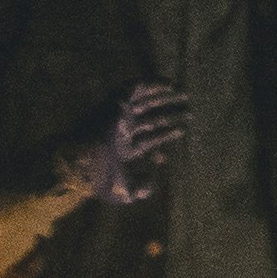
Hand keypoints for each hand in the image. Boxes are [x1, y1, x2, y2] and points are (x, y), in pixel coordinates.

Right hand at [77, 82, 190, 207]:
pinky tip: (170, 85)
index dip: (166, 136)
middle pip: (150, 119)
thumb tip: (154, 183)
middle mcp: (123, 131)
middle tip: (188, 112)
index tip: (182, 131)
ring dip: (165, 97)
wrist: (87, 163)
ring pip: (146, 102)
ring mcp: (120, 116)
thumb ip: (142, 190)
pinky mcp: (118, 103)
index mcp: (124, 150)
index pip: (148, 140)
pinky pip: (136, 88)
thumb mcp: (126, 193)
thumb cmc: (104, 179)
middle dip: (169, 115)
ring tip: (185, 95)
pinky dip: (153, 84)